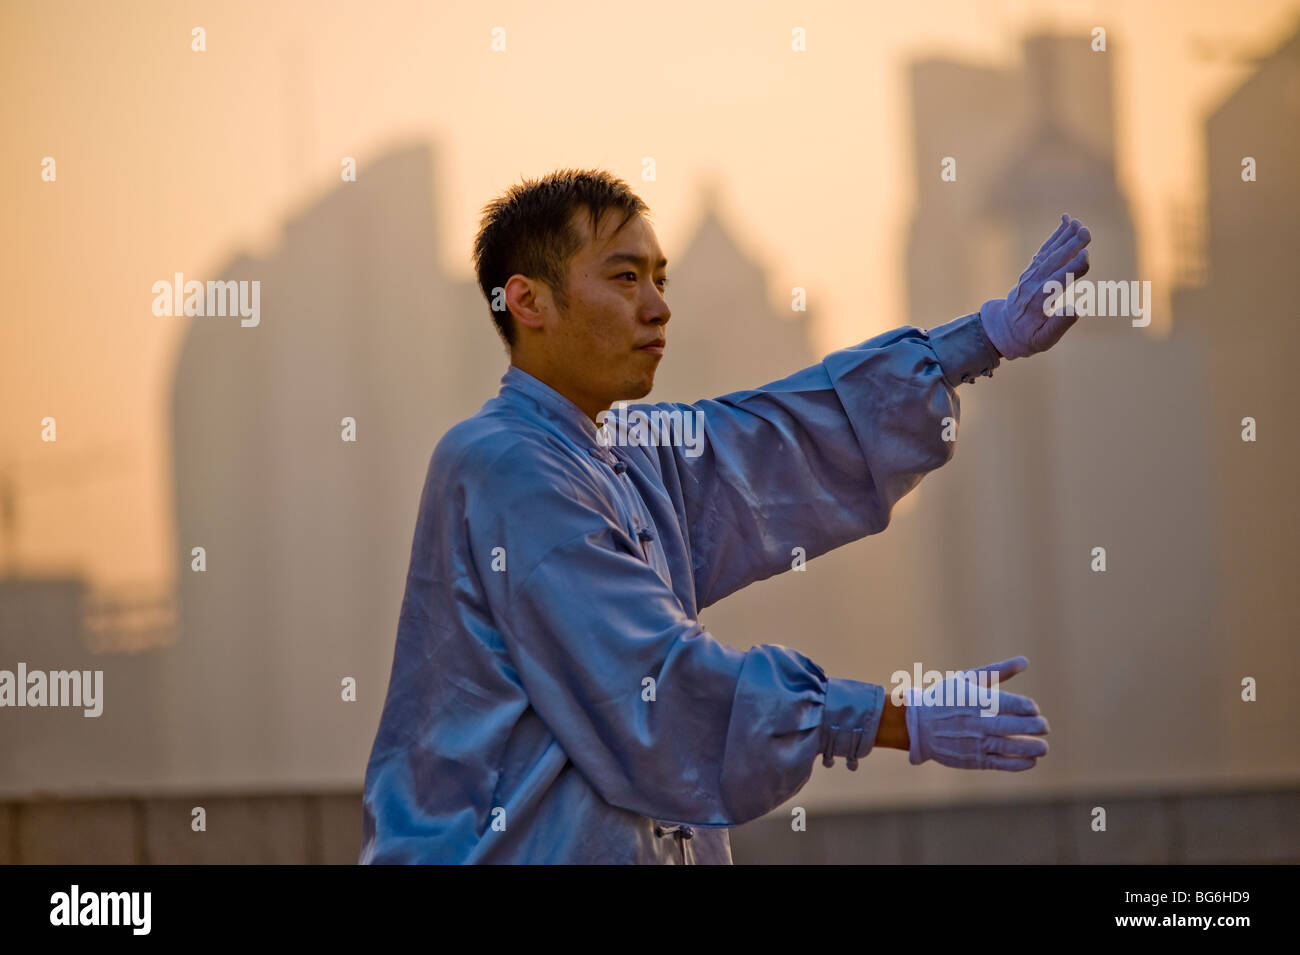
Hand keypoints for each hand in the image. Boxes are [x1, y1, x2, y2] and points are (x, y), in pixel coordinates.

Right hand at [904, 656, 1049, 770]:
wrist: (918, 725)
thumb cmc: (944, 698)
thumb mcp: (967, 679)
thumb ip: (998, 671)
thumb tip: (1025, 661)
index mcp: (977, 700)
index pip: (1013, 705)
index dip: (1029, 708)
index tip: (1033, 709)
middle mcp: (978, 722)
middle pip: (1016, 726)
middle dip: (1036, 727)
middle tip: (1044, 726)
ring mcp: (977, 743)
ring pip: (1012, 747)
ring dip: (1033, 748)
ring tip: (1043, 746)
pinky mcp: (975, 760)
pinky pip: (1003, 763)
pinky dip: (1021, 763)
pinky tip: (1031, 760)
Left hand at [979, 214, 1091, 359]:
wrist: (1002, 329)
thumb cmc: (1027, 338)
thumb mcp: (1043, 340)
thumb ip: (1058, 325)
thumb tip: (1075, 309)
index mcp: (1039, 303)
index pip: (1057, 282)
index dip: (1071, 269)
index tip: (1085, 256)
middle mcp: (1034, 285)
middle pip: (1053, 263)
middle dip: (1069, 247)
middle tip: (1085, 231)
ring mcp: (1031, 276)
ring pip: (1049, 253)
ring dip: (1063, 237)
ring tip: (1078, 223)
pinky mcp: (1032, 270)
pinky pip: (1045, 250)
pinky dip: (1055, 236)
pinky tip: (1066, 221)